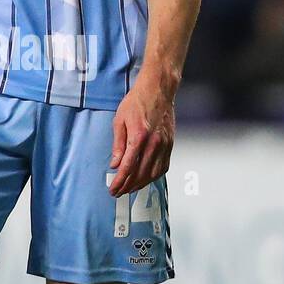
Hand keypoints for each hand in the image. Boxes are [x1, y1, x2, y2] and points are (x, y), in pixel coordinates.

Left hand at [108, 76, 174, 197]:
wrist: (158, 90)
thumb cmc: (137, 102)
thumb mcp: (119, 120)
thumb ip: (118, 144)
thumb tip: (115, 164)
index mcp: (138, 136)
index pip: (127, 167)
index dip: (119, 181)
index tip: (113, 190)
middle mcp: (153, 143)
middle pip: (140, 174)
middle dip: (128, 186)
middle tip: (119, 192)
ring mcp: (164, 144)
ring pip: (153, 173)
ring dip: (141, 184)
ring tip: (130, 188)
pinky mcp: (171, 144)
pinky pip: (164, 166)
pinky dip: (154, 176)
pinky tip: (146, 178)